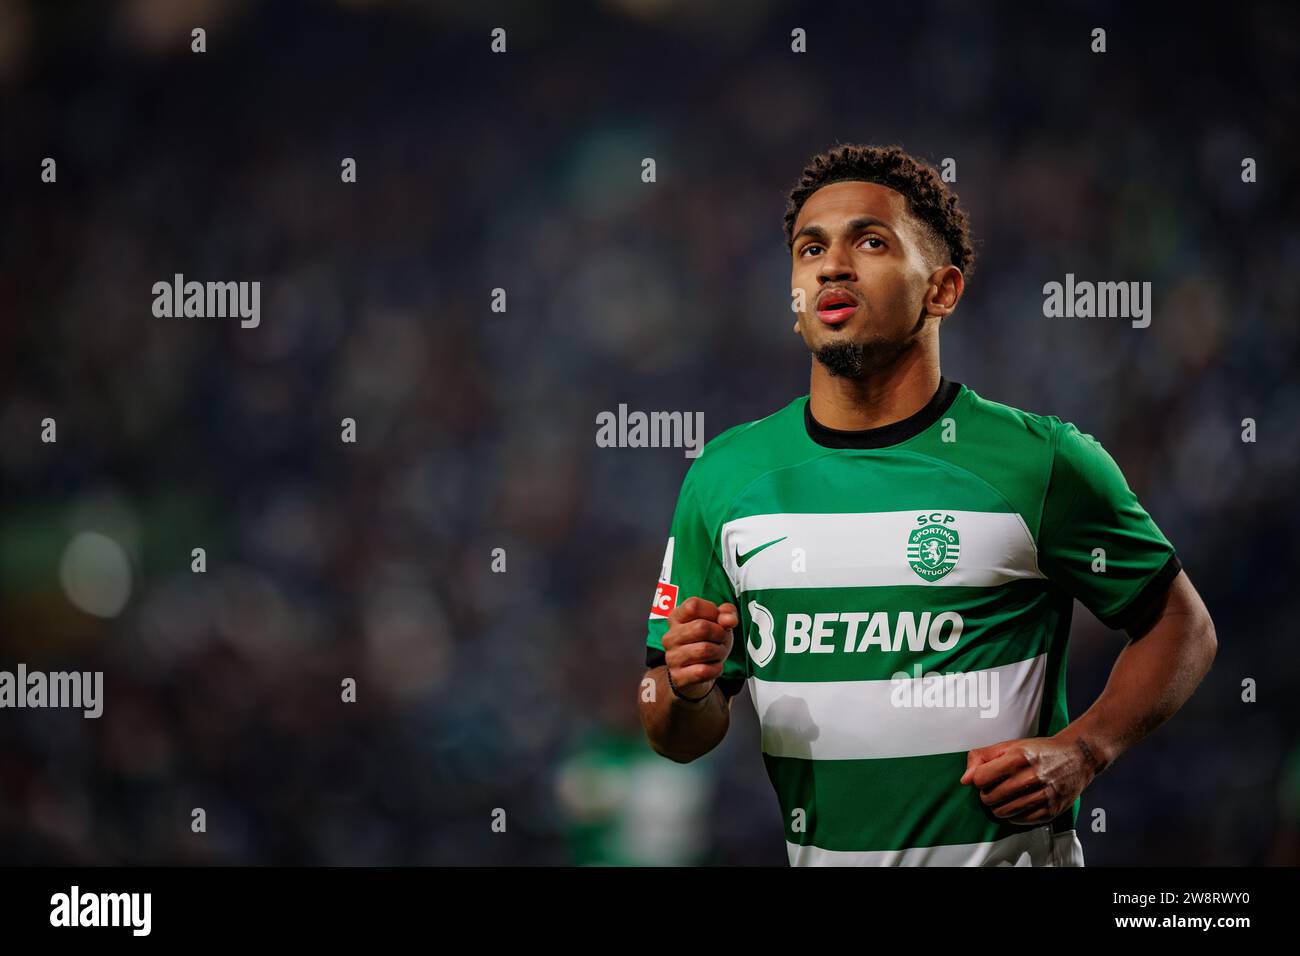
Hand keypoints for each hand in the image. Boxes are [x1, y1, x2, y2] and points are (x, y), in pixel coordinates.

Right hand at [662, 597, 737, 694]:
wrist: (694, 674)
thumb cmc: (706, 642)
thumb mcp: (718, 623)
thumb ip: (727, 614)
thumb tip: (729, 619)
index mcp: (676, 618)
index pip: (693, 605)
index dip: (712, 611)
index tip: (717, 620)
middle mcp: (670, 637)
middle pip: (702, 627)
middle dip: (720, 634)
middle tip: (721, 640)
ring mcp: (672, 657)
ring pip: (704, 650)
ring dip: (719, 652)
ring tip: (718, 653)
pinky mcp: (678, 677)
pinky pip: (704, 671)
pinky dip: (716, 669)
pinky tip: (714, 667)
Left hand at [959, 733, 1100, 824]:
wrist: (1077, 757)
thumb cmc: (1038, 751)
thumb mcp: (1008, 746)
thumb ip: (981, 757)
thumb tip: (965, 780)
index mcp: (1018, 757)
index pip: (981, 778)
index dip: (979, 779)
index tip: (986, 776)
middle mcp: (1032, 776)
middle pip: (990, 797)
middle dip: (987, 794)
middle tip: (996, 788)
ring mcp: (1044, 795)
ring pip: (1003, 812)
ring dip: (998, 807)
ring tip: (1005, 797)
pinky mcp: (1052, 810)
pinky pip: (1021, 820)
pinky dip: (1014, 815)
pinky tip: (1019, 804)